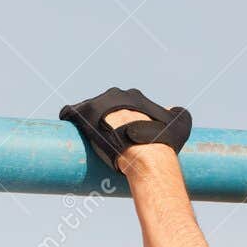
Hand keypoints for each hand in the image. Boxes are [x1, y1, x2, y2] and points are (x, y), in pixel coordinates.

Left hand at [59, 86, 191, 172]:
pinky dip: (68, 118)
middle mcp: (116, 94)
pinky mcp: (84, 113)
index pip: (122, 103)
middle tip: (102, 138)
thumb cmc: (163, 141)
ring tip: (84, 137)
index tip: (118, 132)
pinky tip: (67, 126)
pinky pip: (70, 112)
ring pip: (86, 109)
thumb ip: (178, 114)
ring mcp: (99, 103)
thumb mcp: (180, 124)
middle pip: (103, 104)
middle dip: (101, 119)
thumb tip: (173, 109)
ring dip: (86, 122)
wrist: (146, 152)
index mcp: (134, 96)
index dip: (120, 118)